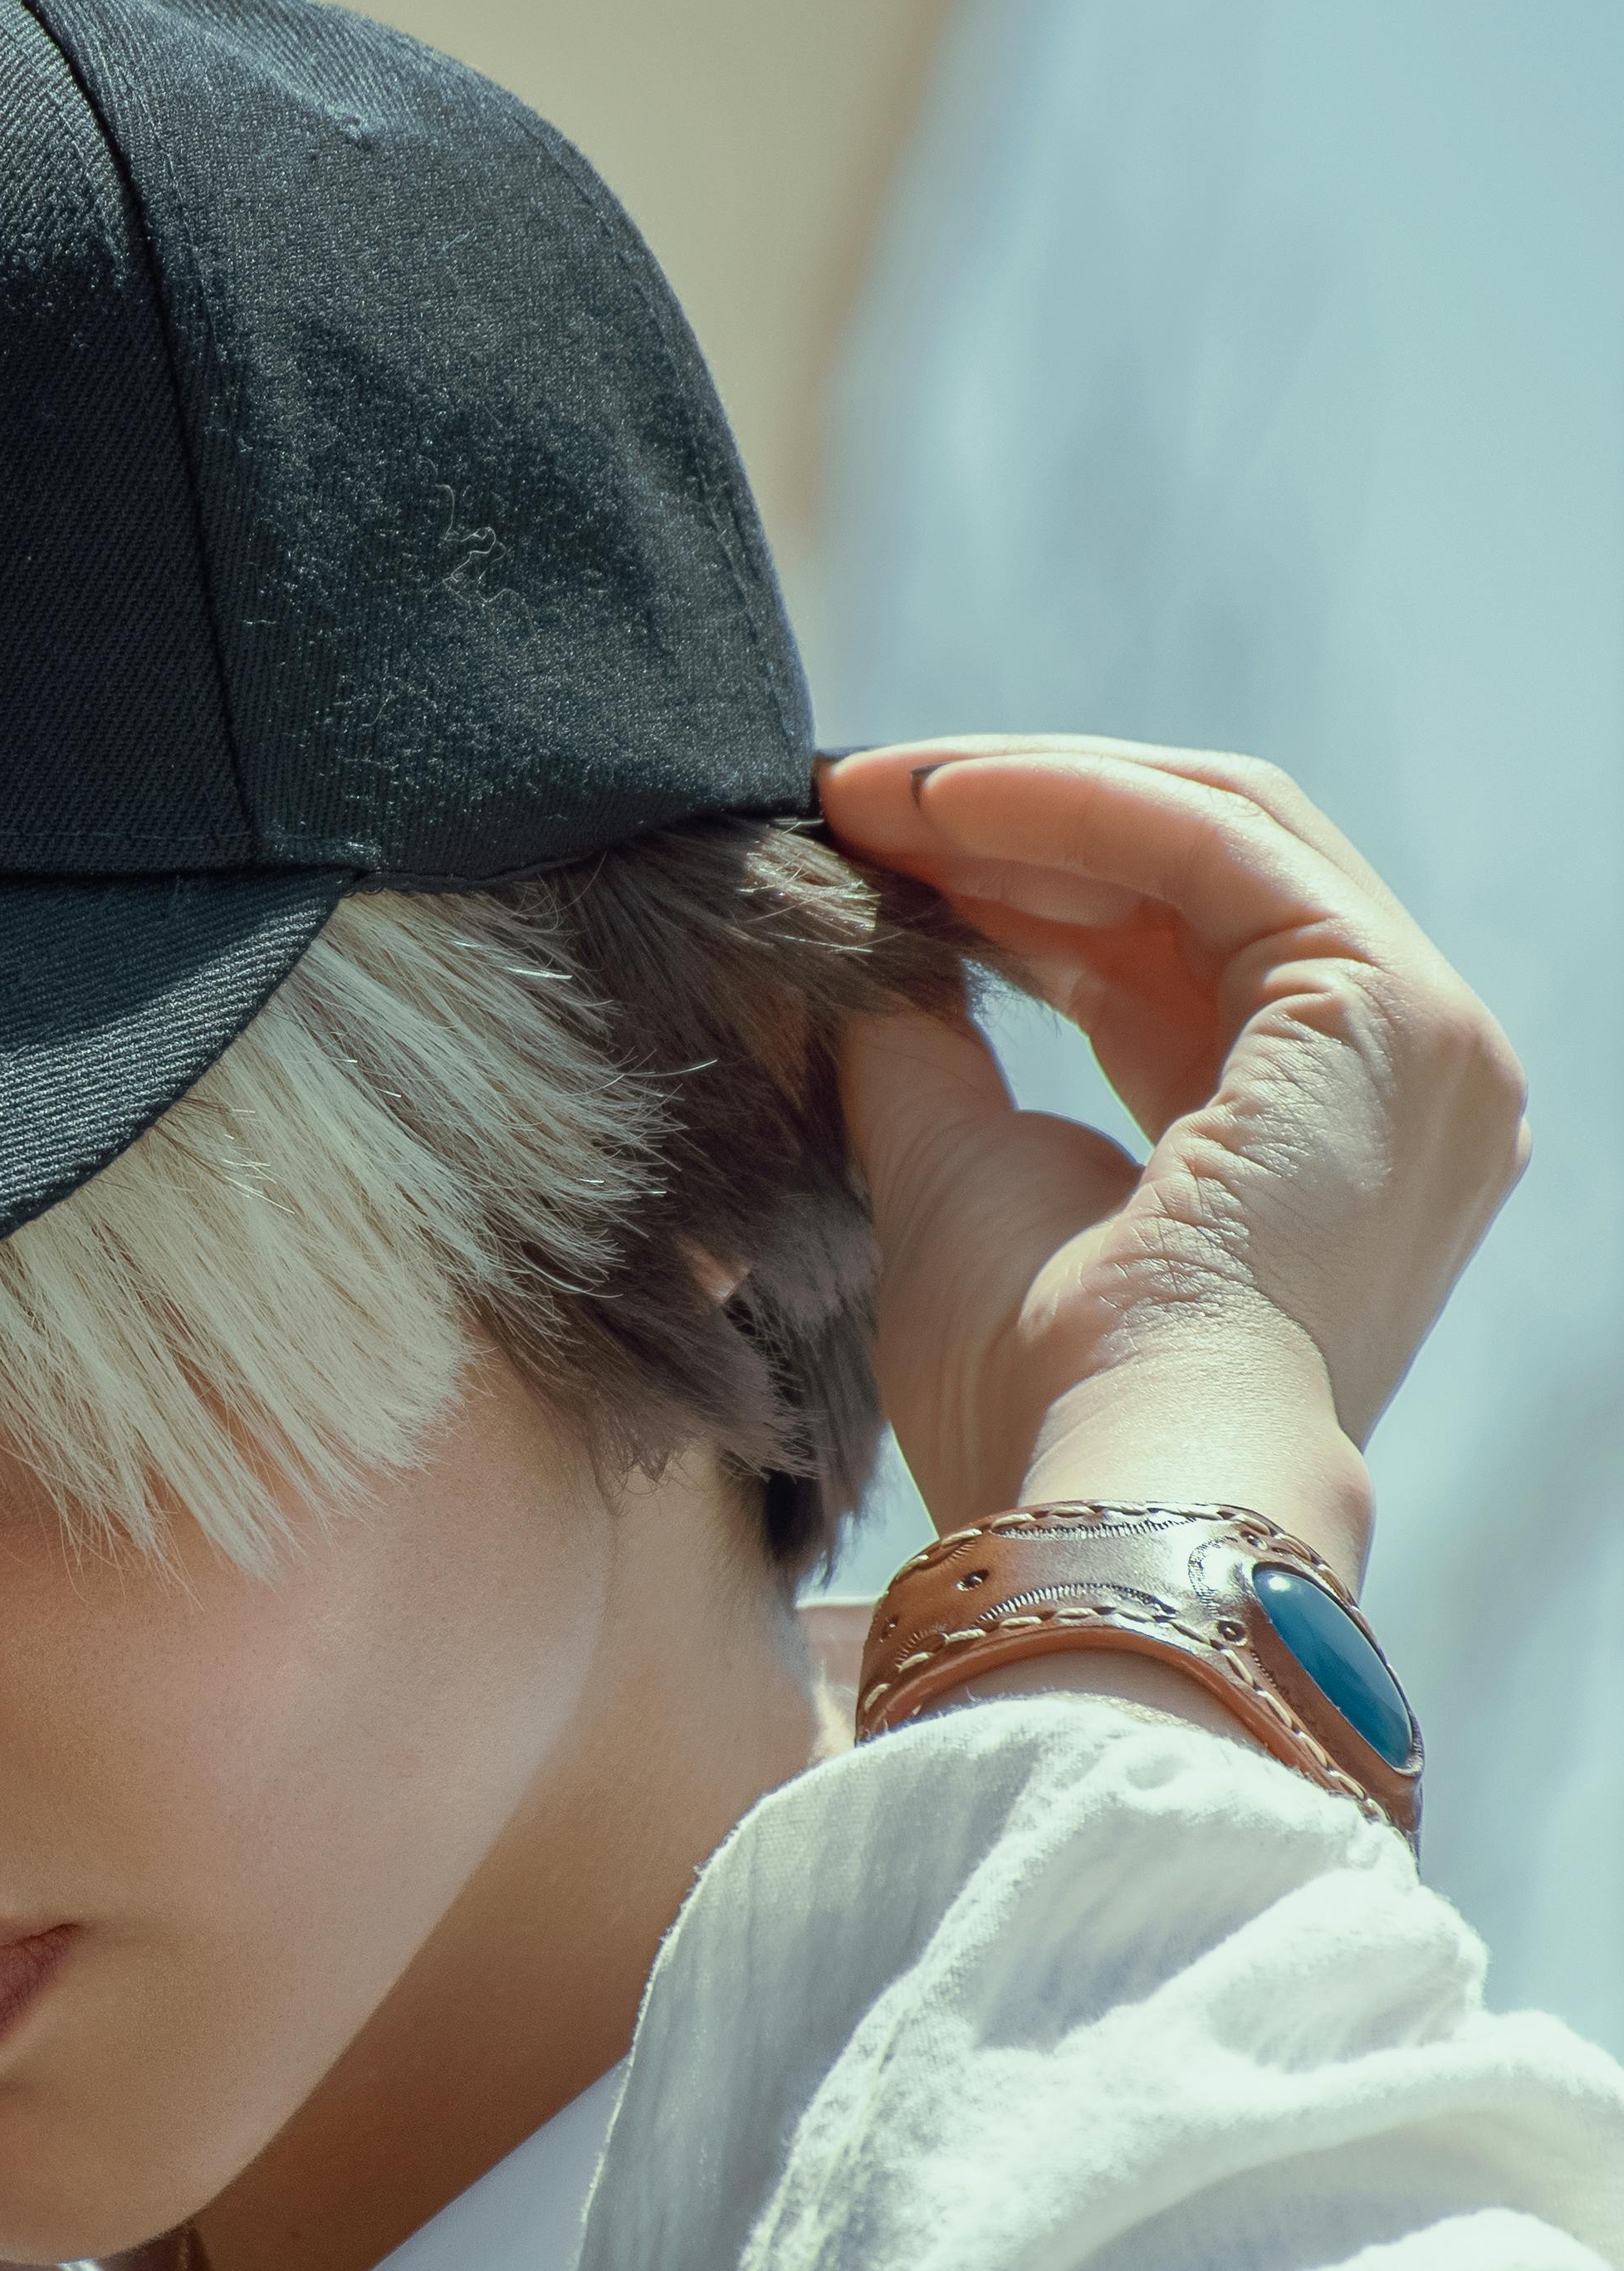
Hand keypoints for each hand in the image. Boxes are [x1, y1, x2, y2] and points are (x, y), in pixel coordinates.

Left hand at [822, 739, 1527, 1578]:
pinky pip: (1212, 838)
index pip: (1169, 957)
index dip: (1015, 891)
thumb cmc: (1030, 1387)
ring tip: (865, 793)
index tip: (863, 856)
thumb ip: (928, 1055)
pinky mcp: (1387, 1002)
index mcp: (1318, 1143)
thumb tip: (857, 951)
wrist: (1109, 1477)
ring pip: (1212, 832)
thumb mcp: (956, 1182)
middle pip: (1199, 879)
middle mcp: (1401, 1086)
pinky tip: (930, 801)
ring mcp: (1419, 1042)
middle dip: (1014, 826)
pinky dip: (1068, 802)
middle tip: (851, 799)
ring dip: (1026, 797)